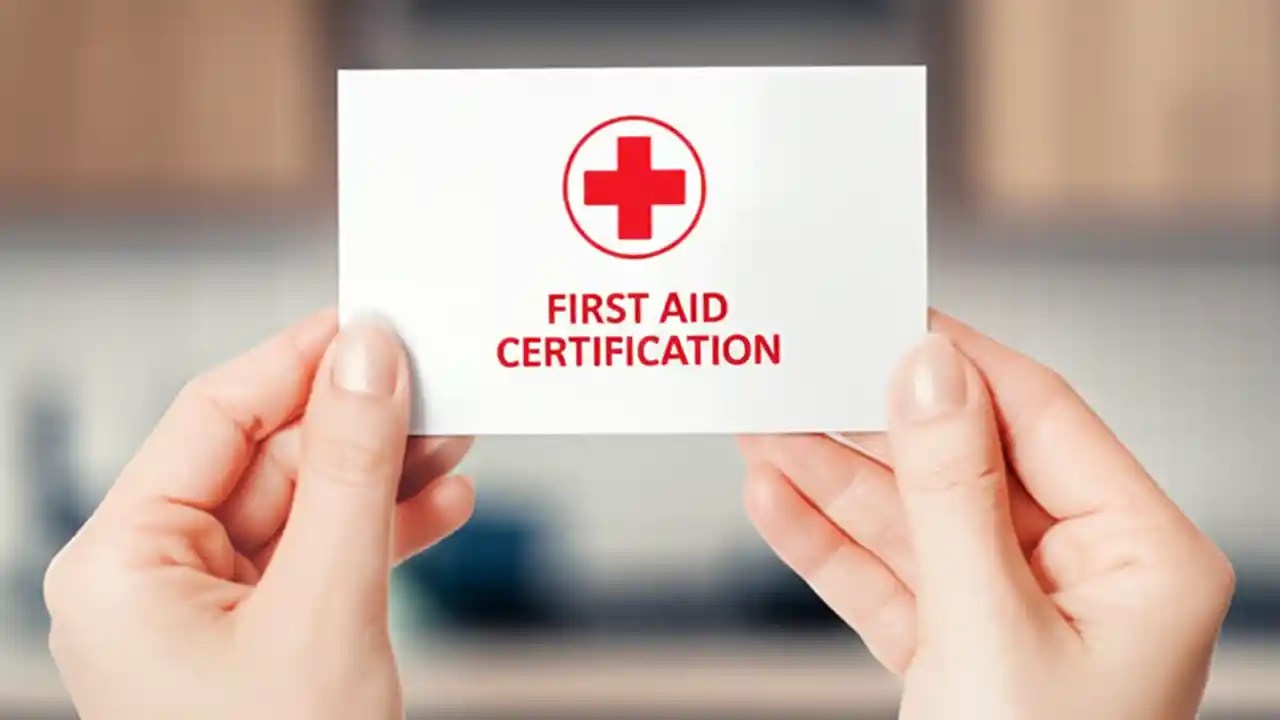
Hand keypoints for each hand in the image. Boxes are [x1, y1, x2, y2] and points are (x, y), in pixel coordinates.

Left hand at [43, 310, 474, 719]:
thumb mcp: (325, 605)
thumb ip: (348, 471)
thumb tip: (367, 357)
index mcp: (123, 561)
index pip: (214, 416)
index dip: (300, 359)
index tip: (374, 321)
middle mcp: (154, 576)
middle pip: (268, 457)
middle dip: (361, 424)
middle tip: (436, 382)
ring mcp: (208, 609)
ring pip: (303, 504)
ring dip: (383, 473)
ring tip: (456, 441)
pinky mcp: (259, 635)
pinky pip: (321, 555)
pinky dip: (383, 530)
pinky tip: (442, 505)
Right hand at [739, 312, 1233, 719]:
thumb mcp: (986, 624)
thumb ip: (950, 490)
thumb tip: (928, 367)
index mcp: (1142, 556)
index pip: (1039, 416)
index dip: (955, 361)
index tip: (883, 316)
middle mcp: (1086, 577)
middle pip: (963, 465)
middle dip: (869, 425)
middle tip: (797, 371)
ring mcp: (1017, 616)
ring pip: (914, 522)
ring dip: (832, 480)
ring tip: (760, 427)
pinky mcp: (959, 654)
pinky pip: (890, 582)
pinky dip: (829, 547)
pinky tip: (775, 502)